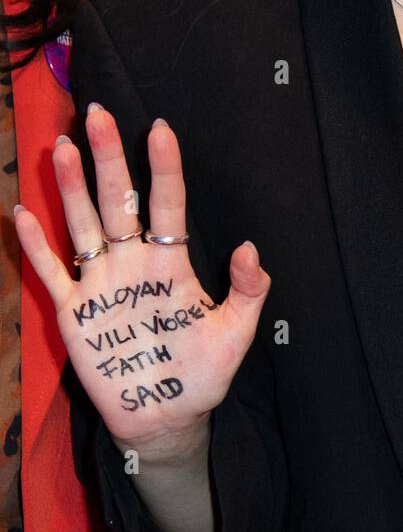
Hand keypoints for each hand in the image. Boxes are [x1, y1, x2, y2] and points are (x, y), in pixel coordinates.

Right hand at [14, 105, 270, 457]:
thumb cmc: (203, 374)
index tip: (161, 128)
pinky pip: (51, 272)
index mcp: (171, 261)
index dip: (164, 167)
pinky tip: (24, 214)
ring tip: (64, 147)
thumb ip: (247, 291)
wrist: (165, 418)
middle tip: (98, 113)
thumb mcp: (235, 334)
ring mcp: (101, 283)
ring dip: (72, 187)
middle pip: (118, 199)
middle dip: (109, 157)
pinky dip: (36, 246)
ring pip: (83, 224)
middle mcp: (133, 261)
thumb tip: (249, 248)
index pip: (166, 202)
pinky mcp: (75, 312)